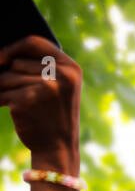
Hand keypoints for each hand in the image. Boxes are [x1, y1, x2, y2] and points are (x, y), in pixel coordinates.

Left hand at [0, 35, 80, 172]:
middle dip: (10, 76)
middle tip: (24, 96)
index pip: (34, 42)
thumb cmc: (54, 114)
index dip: (13, 48)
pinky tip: (14, 112)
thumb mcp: (59, 86)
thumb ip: (40, 67)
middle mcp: (61, 75)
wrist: (58, 148)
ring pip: (6, 76)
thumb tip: (0, 57)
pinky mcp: (28, 100)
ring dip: (4, 89)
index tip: (2, 59)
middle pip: (16, 62)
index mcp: (71, 68)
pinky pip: (1, 92)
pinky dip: (0, 101)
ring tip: (21, 105)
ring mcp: (46, 87)